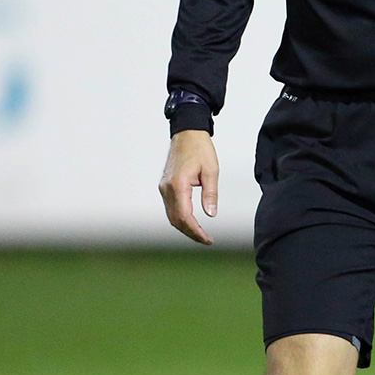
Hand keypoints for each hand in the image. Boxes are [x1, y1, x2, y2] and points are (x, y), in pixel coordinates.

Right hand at [159, 129, 218, 244]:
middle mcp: (167, 188)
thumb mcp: (211, 171)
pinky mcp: (165, 186)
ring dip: (185, 227)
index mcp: (178, 185)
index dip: (196, 231)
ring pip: (171, 215)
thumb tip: (211, 214)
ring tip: (201, 234)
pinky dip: (180, 218)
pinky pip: (171, 207)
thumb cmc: (200, 149)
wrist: (186, 134)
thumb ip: (210, 193)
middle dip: (191, 233)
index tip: (208, 239)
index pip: (185, 216)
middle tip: (206, 240)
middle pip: (176, 220)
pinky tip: (192, 222)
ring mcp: (164, 187)